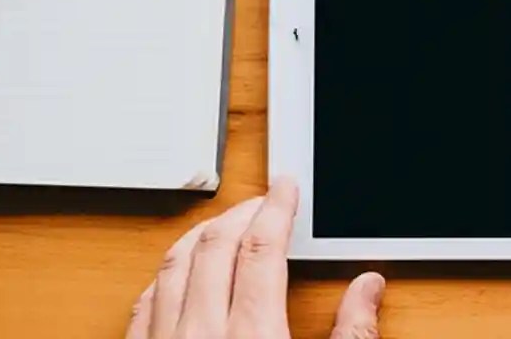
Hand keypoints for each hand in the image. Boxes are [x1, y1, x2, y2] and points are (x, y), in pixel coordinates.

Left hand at [126, 179, 384, 338]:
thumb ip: (351, 334)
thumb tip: (367, 288)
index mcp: (255, 336)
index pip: (262, 248)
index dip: (276, 207)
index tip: (286, 187)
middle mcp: (202, 335)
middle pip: (216, 246)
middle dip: (242, 213)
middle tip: (264, 202)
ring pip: (174, 266)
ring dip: (201, 236)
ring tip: (225, 226)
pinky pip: (143, 304)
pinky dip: (164, 276)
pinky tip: (180, 273)